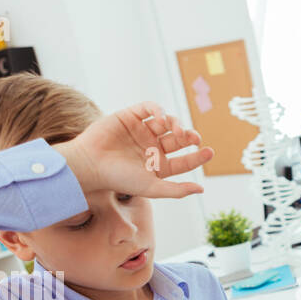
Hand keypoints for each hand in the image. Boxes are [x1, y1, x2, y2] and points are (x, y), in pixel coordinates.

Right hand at [52, 101, 213, 199]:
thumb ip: (176, 190)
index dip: (198, 156)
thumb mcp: (151, 188)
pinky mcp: (130, 116)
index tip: (209, 152)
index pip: (184, 160)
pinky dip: (158, 110)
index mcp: (159, 166)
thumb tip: (201, 190)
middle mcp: (152, 148)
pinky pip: (149, 108)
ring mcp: (142, 131)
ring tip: (177, 130)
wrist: (91, 164)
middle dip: (189, 136)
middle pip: (178, 139)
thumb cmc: (120, 179)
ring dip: (176, 123)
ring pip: (166, 122)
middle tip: (195, 138)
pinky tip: (162, 118)